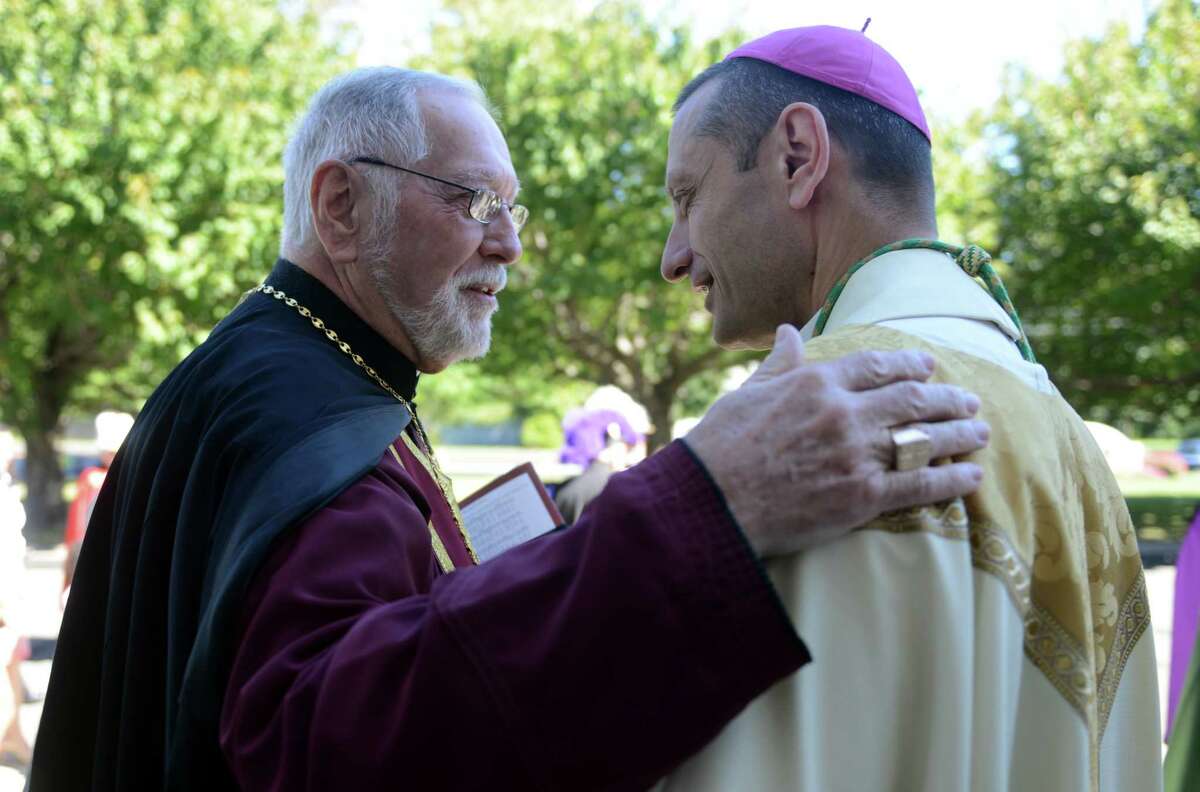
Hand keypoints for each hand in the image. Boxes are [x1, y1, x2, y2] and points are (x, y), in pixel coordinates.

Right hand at [685, 324, 987, 557]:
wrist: (712, 500)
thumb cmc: (721, 446)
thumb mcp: (747, 393)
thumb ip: (779, 365)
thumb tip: (787, 332)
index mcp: (816, 382)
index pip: (877, 365)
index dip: (909, 364)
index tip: (929, 365)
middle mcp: (844, 412)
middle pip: (911, 399)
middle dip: (946, 397)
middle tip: (969, 398)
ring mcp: (857, 454)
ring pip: (924, 437)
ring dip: (959, 432)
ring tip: (981, 431)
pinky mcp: (863, 496)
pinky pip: (920, 484)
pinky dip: (951, 478)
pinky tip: (972, 474)